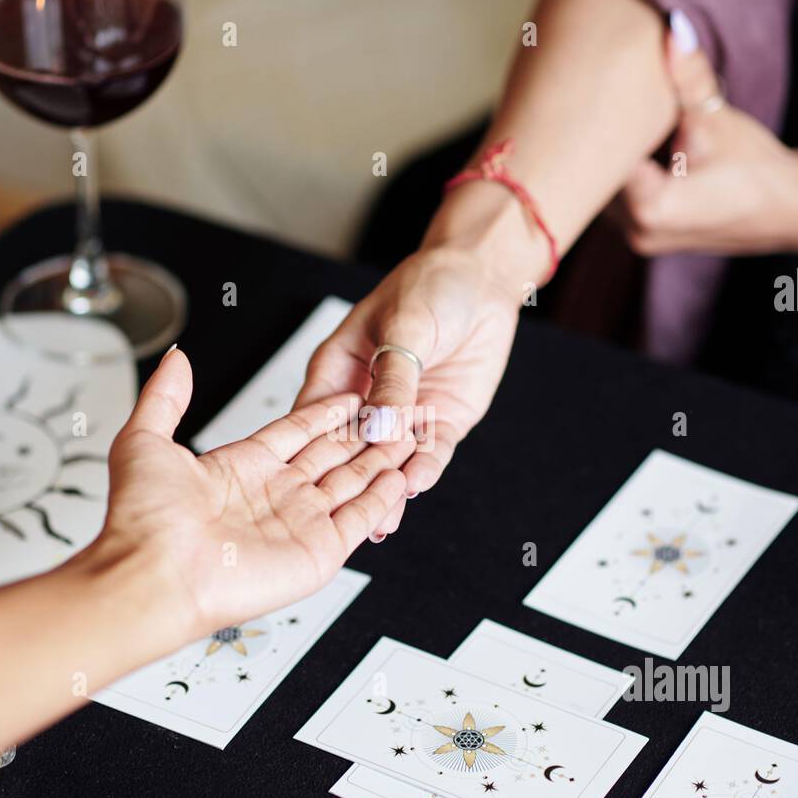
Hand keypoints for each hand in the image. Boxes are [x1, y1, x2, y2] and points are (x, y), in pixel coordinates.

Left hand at [97, 347, 407, 642]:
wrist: (154, 577)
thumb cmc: (142, 521)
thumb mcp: (144, 441)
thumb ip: (166, 397)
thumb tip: (175, 359)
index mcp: (240, 468)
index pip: (297, 431)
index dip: (326, 412)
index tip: (352, 393)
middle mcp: (273, 495)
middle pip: (332, 456)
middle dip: (364, 432)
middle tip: (393, 409)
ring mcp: (298, 524)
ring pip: (352, 484)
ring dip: (380, 460)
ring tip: (409, 434)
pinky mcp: (317, 553)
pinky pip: (359, 520)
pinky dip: (382, 499)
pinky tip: (401, 476)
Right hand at [293, 247, 519, 535]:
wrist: (485, 280)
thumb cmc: (431, 286)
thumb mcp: (405, 328)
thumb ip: (394, 380)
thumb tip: (379, 427)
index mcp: (338, 371)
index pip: (318, 419)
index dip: (313, 449)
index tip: (313, 480)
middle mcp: (367, 399)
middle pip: (353, 449)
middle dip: (352, 480)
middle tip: (348, 514)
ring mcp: (404, 414)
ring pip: (391, 458)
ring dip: (387, 486)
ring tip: (383, 516)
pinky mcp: (439, 421)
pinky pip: (429, 453)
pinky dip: (424, 469)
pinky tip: (416, 484)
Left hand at [614, 23, 797, 255]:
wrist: (787, 208)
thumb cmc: (754, 165)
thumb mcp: (717, 117)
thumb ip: (688, 76)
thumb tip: (673, 29)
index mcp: (649, 207)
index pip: (601, 156)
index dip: (600, 121)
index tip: (604, 94)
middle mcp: (636, 231)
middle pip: (597, 174)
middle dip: (605, 137)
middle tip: (608, 99)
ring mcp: (637, 238)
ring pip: (604, 187)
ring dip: (613, 157)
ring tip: (635, 127)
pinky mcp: (642, 235)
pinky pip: (615, 198)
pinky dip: (622, 172)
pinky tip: (641, 149)